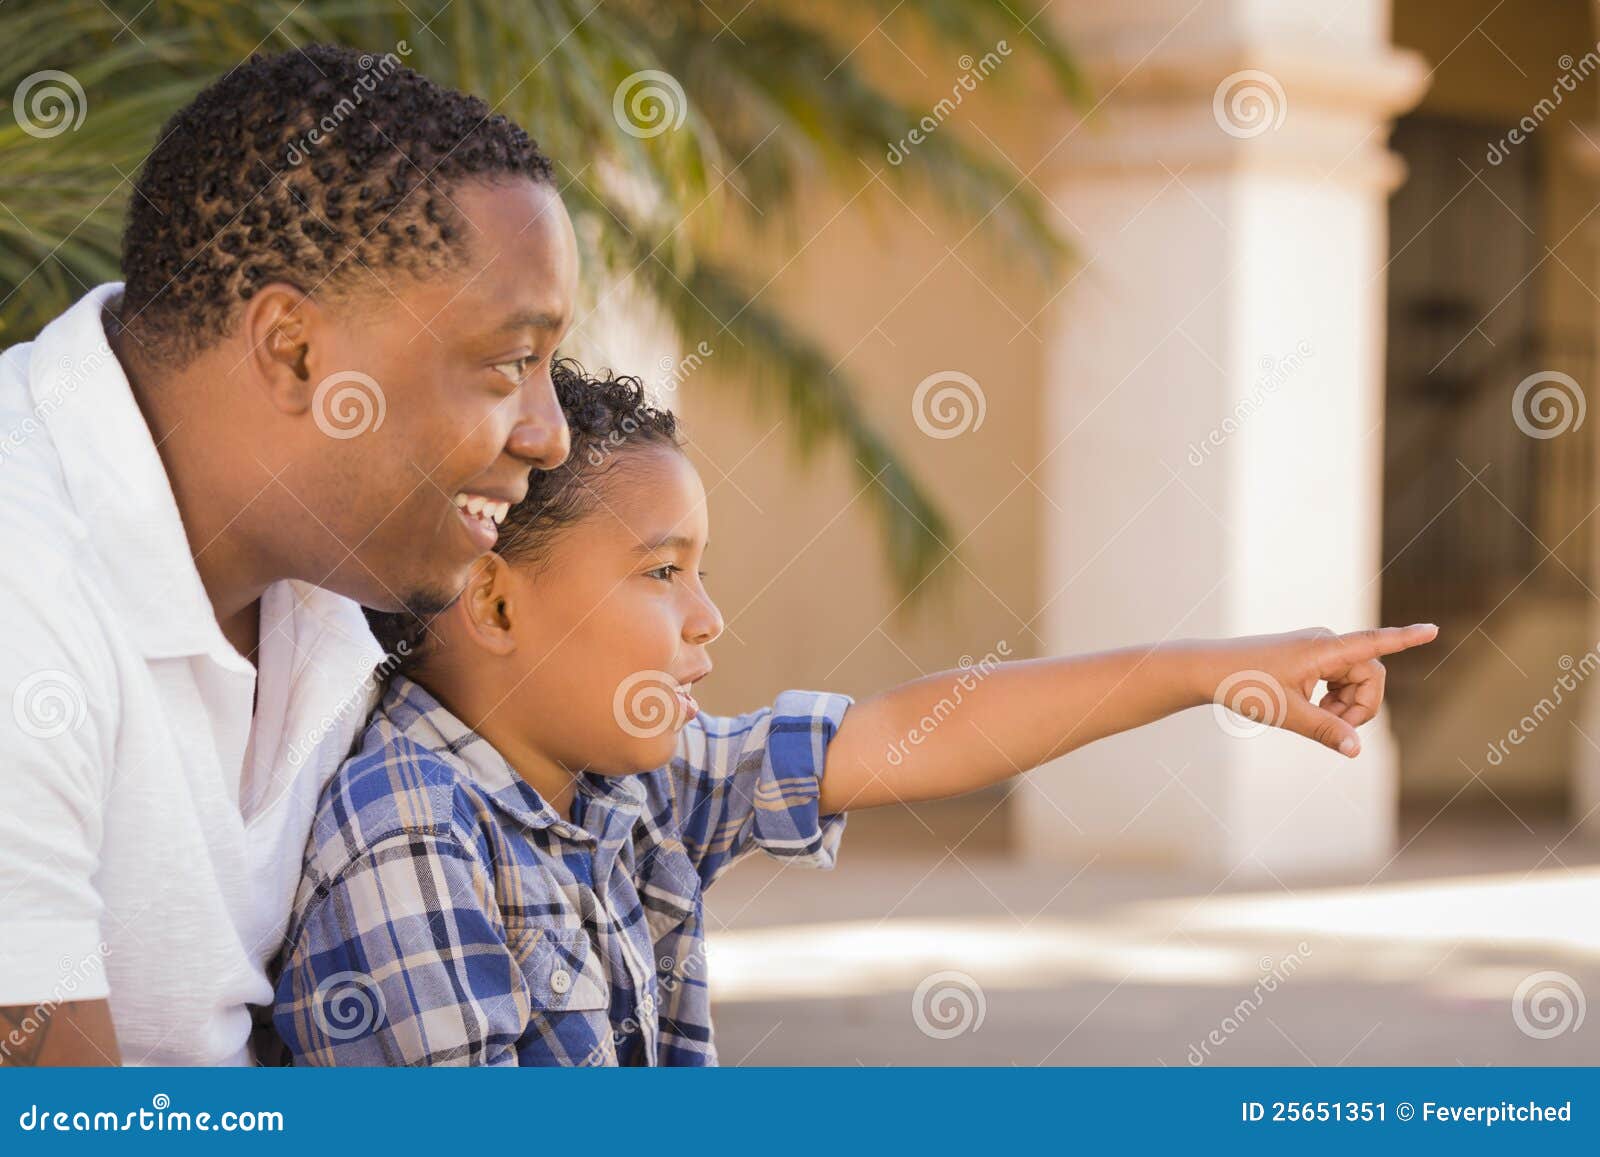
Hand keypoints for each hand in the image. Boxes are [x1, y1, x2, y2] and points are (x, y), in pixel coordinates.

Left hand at [1201, 623, 1438, 757]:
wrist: (1208, 670)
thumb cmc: (1245, 685)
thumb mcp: (1287, 713)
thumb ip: (1325, 731)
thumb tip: (1356, 750)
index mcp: (1324, 649)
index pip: (1375, 642)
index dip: (1406, 638)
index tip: (1433, 629)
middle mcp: (1325, 643)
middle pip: (1370, 677)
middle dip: (1360, 707)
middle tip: (1333, 730)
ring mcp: (1317, 650)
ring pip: (1354, 682)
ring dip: (1345, 706)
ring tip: (1316, 719)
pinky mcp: (1308, 658)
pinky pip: (1338, 681)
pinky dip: (1333, 700)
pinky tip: (1311, 709)